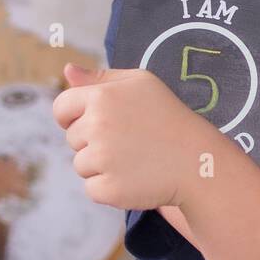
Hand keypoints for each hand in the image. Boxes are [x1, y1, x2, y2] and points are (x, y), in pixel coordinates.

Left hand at [53, 64, 211, 210]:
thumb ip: (100, 77)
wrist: (198, 160)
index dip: (73, 117)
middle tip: (129, 141)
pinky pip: (92, 188)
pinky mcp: (108, 188)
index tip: (93, 124)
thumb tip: (67, 71)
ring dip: (101, 166)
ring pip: (81, 165)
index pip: (62, 107)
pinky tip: (134, 178)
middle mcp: (97, 126)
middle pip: (73, 139)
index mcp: (102, 97)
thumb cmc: (169, 117)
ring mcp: (102, 159)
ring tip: (134, 159)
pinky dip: (109, 187)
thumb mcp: (141, 83)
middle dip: (93, 141)